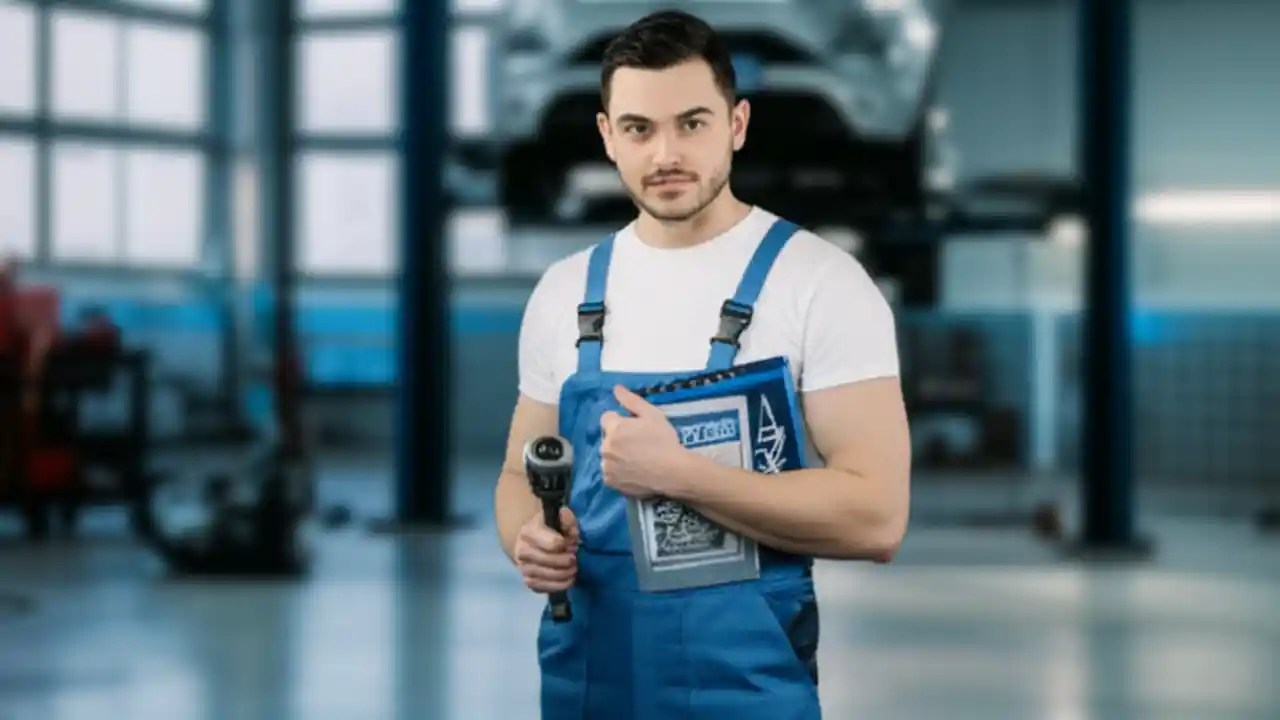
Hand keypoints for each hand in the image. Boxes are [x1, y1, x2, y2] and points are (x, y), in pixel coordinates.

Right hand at [513, 506, 579, 593]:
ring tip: (574, 569)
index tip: (571, 543)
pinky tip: (568, 579)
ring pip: (546, 576)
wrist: (531, 542)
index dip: (565, 545)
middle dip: (566, 561)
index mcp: (529, 532)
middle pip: (548, 560)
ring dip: (564, 574)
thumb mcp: (559, 518)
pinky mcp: (527, 580)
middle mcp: (522, 550)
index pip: (552, 543)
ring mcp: (523, 567)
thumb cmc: (549, 529)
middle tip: (575, 558)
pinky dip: (558, 586)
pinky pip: (543, 588)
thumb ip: (568, 521)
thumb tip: (572, 532)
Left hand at [599, 385, 688, 499]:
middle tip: (639, 445)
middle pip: (607, 438)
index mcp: (614, 428)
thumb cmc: (664, 441)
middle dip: (618, 439)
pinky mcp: (610, 482)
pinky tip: (634, 472)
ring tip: (637, 461)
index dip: (620, 421)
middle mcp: (605, 447)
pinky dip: (618, 472)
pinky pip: (610, 473)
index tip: (634, 429)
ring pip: (608, 456)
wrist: (673, 472)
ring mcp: (606, 466)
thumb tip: (616, 389)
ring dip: (617, 456)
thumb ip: (631, 401)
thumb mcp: (652, 415)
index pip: (607, 418)